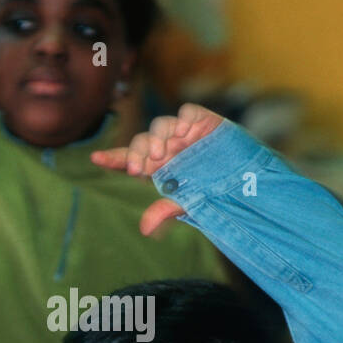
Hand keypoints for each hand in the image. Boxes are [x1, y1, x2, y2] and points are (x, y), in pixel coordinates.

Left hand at [91, 102, 222, 235]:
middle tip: (138, 168)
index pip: (130, 159)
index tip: (96, 158)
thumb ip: (164, 210)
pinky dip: (182, 119)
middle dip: (136, 153)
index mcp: (157, 166)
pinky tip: (183, 132)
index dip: (113, 158)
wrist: (245, 180)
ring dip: (156, 137)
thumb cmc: (210, 191)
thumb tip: (144, 229)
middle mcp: (166, 146)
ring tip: (161, 153)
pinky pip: (186, 112)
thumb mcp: (186, 204)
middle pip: (142, 142)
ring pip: (160, 125)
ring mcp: (183, 132)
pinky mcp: (202, 121)